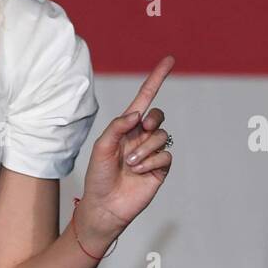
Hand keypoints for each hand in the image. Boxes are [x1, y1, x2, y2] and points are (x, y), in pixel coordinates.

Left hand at [76, 55, 174, 254]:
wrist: (104, 206)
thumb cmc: (98, 177)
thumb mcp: (101, 147)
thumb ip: (117, 126)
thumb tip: (137, 114)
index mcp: (126, 127)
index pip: (144, 99)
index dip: (156, 79)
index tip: (169, 60)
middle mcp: (141, 137)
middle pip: (158, 115)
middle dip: (151, 121)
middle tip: (141, 130)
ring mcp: (152, 152)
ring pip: (161, 136)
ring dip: (144, 149)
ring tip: (130, 164)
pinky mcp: (160, 168)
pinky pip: (165, 154)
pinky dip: (151, 161)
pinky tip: (139, 172)